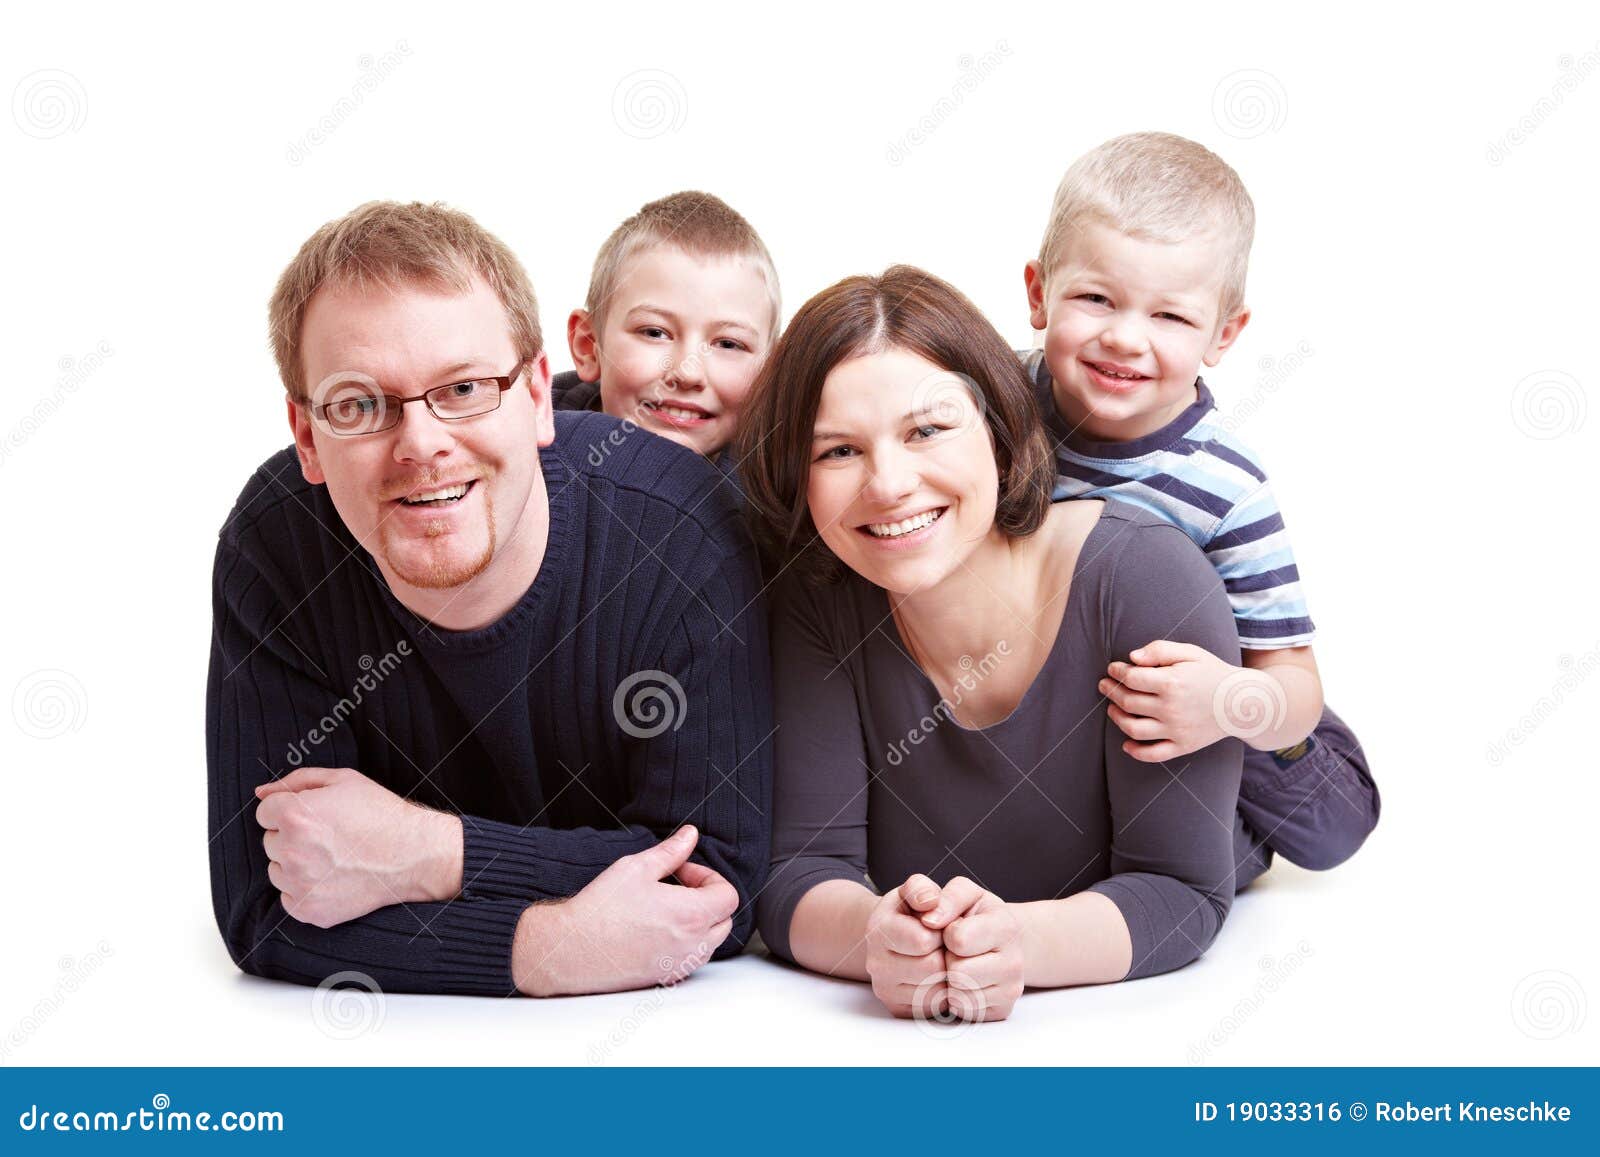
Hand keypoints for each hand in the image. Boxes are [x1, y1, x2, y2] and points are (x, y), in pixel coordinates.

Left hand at [254, 767, 460, 927]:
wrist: (413, 854)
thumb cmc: (381, 814)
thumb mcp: (343, 781)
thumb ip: (297, 781)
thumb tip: (262, 792)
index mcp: (295, 815)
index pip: (265, 812)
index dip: (291, 809)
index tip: (315, 816)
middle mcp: (291, 850)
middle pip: (270, 841)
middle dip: (292, 836)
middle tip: (329, 836)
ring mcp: (298, 884)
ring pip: (277, 870)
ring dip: (296, 863)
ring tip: (332, 857)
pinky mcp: (308, 909)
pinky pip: (288, 897)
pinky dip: (305, 889)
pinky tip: (333, 878)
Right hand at [513, 825, 737, 996]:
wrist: (572, 950)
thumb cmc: (602, 909)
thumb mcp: (637, 868)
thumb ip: (671, 852)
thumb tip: (690, 835)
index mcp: (692, 914)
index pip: (729, 895)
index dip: (708, 877)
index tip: (681, 872)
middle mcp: (693, 945)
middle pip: (725, 919)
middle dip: (708, 899)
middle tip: (676, 887)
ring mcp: (680, 965)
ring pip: (711, 942)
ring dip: (699, 922)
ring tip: (666, 909)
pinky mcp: (666, 979)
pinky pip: (691, 960)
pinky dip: (686, 944)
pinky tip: (657, 931)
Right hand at [863, 874, 947, 1018]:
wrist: (891, 938)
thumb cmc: (909, 913)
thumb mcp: (912, 890)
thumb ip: (921, 888)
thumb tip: (929, 902)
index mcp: (879, 931)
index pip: (924, 941)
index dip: (941, 931)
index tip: (938, 926)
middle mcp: (876, 965)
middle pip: (932, 968)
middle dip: (945, 953)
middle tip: (941, 944)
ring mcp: (885, 990)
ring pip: (936, 991)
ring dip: (946, 974)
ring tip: (939, 958)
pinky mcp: (898, 1009)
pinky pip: (934, 1007)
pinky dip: (942, 993)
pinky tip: (936, 976)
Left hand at [917, 876, 1022, 1021]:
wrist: (1004, 940)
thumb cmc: (978, 915)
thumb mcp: (965, 893)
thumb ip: (945, 898)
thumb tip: (929, 920)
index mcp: (1006, 926)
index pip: (958, 940)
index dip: (946, 934)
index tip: (953, 928)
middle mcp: (1015, 962)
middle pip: (957, 972)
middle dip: (947, 959)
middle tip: (955, 950)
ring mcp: (1011, 990)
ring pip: (958, 995)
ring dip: (949, 980)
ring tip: (959, 963)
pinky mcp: (1002, 1010)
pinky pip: (963, 1010)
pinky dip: (956, 997)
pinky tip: (963, 981)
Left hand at [1099, 640, 1237, 760]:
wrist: (1243, 701)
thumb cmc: (1212, 672)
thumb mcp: (1190, 653)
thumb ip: (1159, 650)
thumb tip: (1131, 657)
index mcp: (1172, 682)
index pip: (1131, 678)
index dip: (1117, 672)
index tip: (1113, 668)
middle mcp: (1171, 708)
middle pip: (1128, 702)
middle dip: (1111, 692)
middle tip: (1105, 685)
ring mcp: (1176, 730)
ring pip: (1133, 729)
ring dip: (1116, 718)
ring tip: (1112, 708)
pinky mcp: (1183, 746)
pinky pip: (1153, 754)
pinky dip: (1135, 752)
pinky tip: (1126, 744)